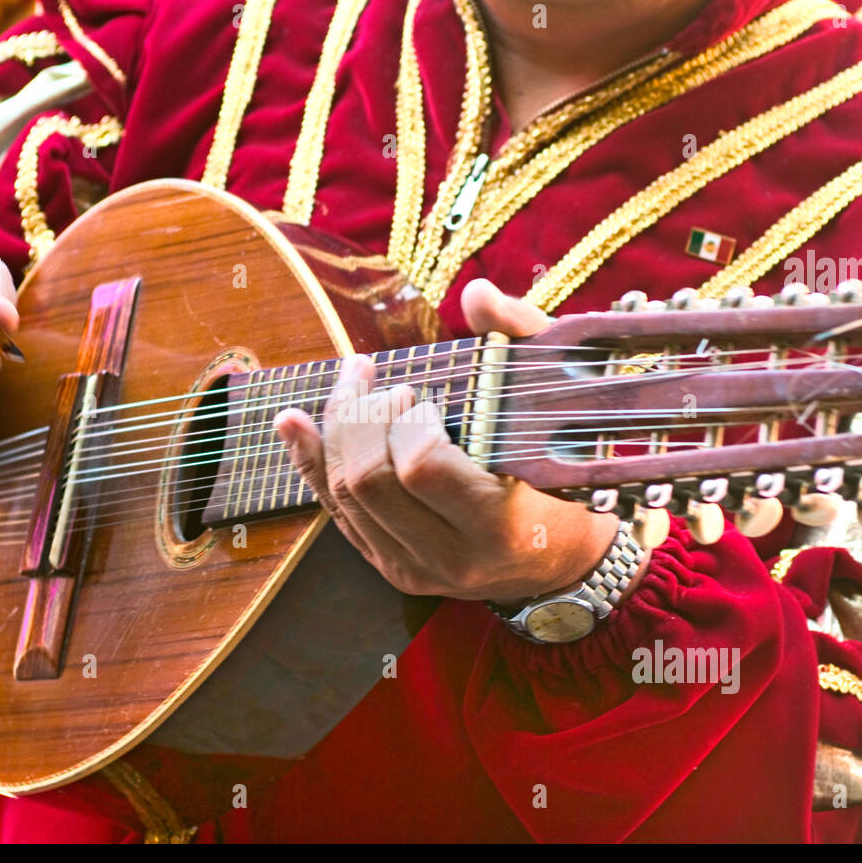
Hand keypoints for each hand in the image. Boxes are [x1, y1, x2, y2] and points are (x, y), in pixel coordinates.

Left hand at [275, 278, 623, 605]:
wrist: (565, 562)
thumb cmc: (570, 474)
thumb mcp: (560, 403)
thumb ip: (522, 341)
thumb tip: (477, 293)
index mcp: (499, 524)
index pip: (422, 468)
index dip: (409, 422)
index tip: (423, 396)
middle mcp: (451, 557)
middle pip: (369, 481)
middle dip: (361, 418)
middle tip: (384, 384)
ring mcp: (415, 569)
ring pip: (344, 496)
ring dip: (336, 429)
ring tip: (353, 384)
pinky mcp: (390, 567)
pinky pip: (336, 514)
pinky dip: (311, 461)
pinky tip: (291, 422)